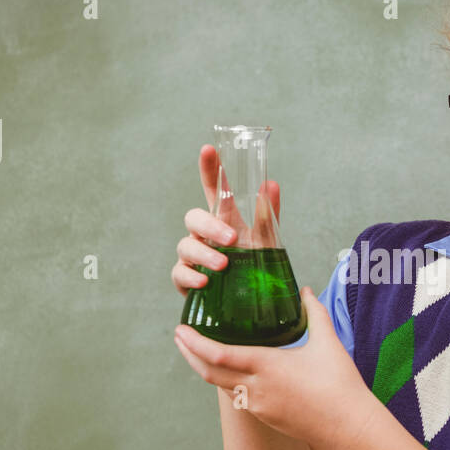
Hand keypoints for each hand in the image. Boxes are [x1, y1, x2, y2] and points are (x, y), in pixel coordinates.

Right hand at [172, 144, 282, 296]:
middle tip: (232, 239)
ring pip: (186, 246)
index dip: (209, 169)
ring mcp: (192, 256)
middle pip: (194, 217)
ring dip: (204, 253)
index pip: (213, 189)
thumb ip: (267, 215)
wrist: (249, 300)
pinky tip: (205, 281)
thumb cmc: (254, 265)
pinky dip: (191, 276)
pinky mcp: (185, 279)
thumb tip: (270, 184)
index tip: (208, 148)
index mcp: (223, 218)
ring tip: (224, 266)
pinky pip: (179, 273)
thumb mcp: (266, 241)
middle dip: (210, 226)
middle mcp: (204, 234)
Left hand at [174, 286, 378, 449]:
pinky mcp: (266, 417)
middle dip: (190, 354)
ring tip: (201, 351)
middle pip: (210, 373)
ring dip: (208, 369)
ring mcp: (259, 406)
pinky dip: (228, 382)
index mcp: (267, 366)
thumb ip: (314, 312)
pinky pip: (238, 398)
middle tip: (179, 336)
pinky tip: (232, 373)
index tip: (181, 329)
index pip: (218, 354)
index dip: (195, 343)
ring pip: (223, 386)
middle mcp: (256, 388)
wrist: (349, 425)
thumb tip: (305, 290)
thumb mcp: (327, 341)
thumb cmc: (340, 382)